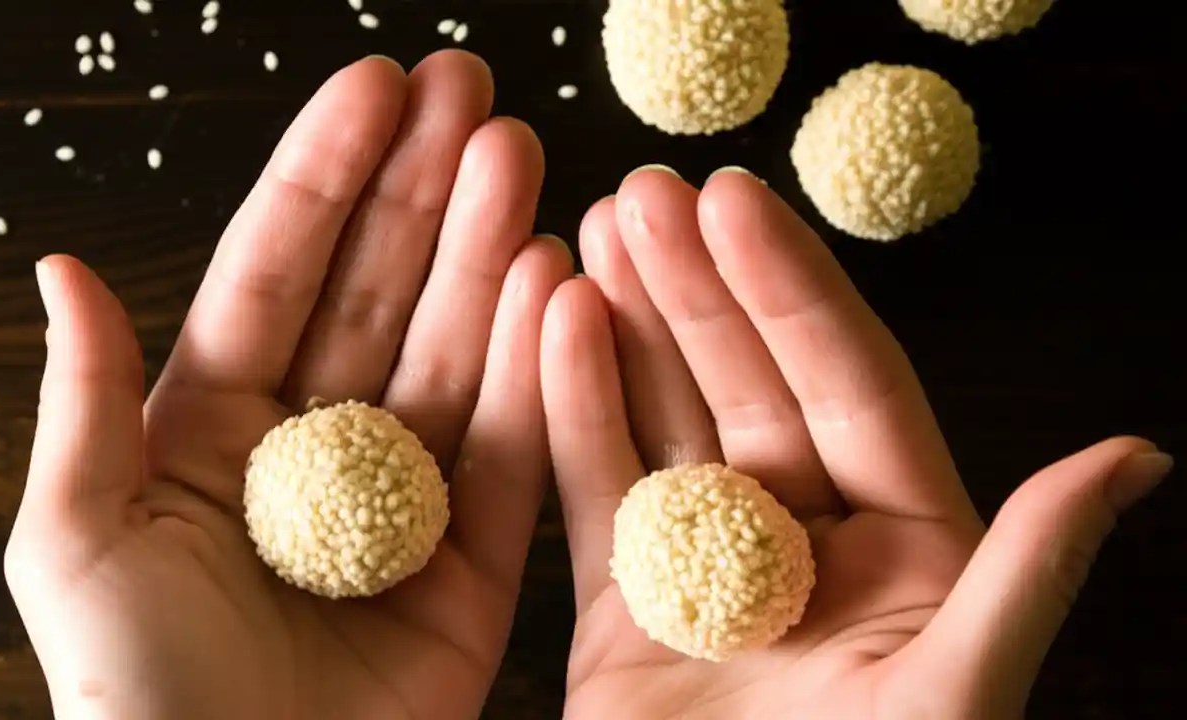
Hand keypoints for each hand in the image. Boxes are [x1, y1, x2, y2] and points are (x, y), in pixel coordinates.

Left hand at [4, 51, 572, 719]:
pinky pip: (509, 451)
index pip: (276, 270)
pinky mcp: (473, 566)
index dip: (325, 172)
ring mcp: (403, 502)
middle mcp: (317, 448)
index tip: (377, 83)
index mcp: (214, 429)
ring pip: (452, 351)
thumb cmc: (136, 691)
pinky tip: (551, 279)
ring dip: (487, 251)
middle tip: (474, 93)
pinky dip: (533, 368)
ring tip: (520, 157)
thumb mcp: (78, 538)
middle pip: (377, 290)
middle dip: (424, 187)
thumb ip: (86, 401)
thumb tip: (59, 264)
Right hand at [541, 165, 1172, 718]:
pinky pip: (593, 492)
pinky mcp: (620, 606)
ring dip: (629, 325)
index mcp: (903, 542)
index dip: (789, 286)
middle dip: (696, 285)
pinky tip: (553, 325)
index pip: (846, 381)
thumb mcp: (959, 690)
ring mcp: (705, 564)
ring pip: (664, 420)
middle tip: (643, 194)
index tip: (733, 199)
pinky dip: (570, 411)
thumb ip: (1027, 571)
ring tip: (591, 232)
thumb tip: (1138, 453)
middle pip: (747, 382)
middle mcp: (805, 537)